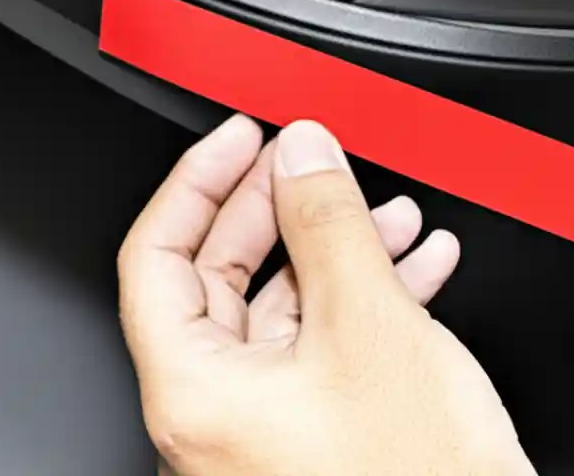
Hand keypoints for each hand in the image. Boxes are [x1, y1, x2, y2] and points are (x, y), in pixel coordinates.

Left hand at [118, 116, 533, 474]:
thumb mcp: (369, 323)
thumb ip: (327, 222)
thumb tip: (302, 155)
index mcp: (196, 393)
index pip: (158, 257)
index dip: (198, 183)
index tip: (238, 137)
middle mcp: (218, 417)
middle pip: (224, 279)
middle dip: (281, 209)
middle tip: (314, 162)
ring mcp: (268, 430)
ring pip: (286, 310)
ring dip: (338, 250)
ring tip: (386, 212)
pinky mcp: (319, 436)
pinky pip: (326, 346)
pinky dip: (367, 297)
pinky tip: (415, 267)